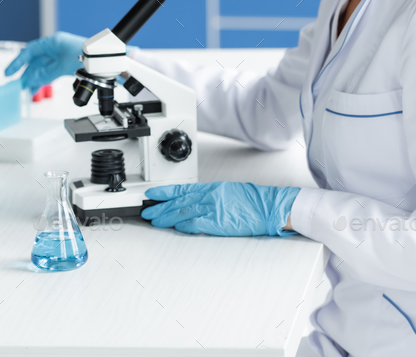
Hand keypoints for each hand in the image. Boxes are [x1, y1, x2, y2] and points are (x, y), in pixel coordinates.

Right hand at [4, 32, 84, 93]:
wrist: (104, 60)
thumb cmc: (86, 56)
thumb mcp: (61, 66)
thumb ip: (45, 74)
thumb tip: (31, 81)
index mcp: (53, 42)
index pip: (30, 51)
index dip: (17, 62)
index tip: (9, 73)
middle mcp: (56, 47)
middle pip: (36, 60)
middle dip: (27, 73)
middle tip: (19, 85)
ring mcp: (61, 55)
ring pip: (43, 67)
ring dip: (35, 78)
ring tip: (29, 90)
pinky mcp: (67, 63)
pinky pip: (51, 71)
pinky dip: (44, 79)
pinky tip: (39, 86)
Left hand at [141, 181, 299, 236]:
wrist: (267, 207)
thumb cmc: (252, 201)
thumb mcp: (228, 192)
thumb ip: (210, 196)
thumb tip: (195, 202)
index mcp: (212, 188)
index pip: (182, 188)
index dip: (165, 191)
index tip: (151, 193)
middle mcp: (210, 196)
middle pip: (179, 201)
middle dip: (161, 206)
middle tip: (147, 211)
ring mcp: (213, 208)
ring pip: (183, 212)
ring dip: (167, 217)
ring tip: (155, 220)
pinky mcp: (218, 222)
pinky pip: (196, 224)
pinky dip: (184, 226)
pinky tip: (175, 227)